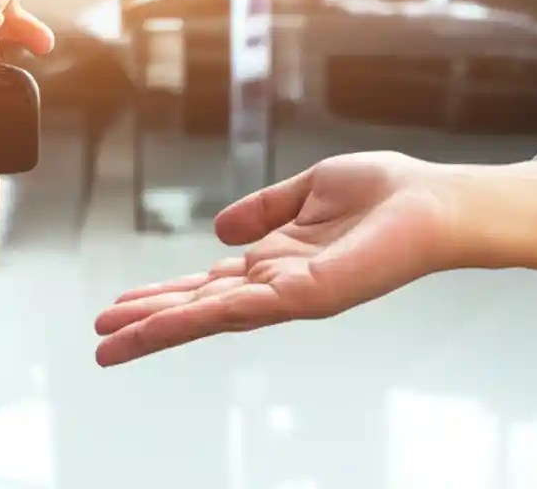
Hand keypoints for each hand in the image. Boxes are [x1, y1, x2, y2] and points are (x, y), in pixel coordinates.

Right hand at [95, 152, 462, 366]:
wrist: (436, 202)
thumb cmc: (387, 194)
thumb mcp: (308, 191)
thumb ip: (263, 209)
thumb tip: (218, 229)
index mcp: (272, 263)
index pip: (204, 286)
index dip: (161, 295)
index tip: (121, 306)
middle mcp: (274, 287)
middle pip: (196, 309)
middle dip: (146, 324)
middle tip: (100, 339)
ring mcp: (288, 296)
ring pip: (207, 317)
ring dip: (157, 330)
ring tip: (111, 345)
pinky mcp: (307, 296)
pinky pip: (242, 308)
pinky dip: (198, 318)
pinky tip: (164, 324)